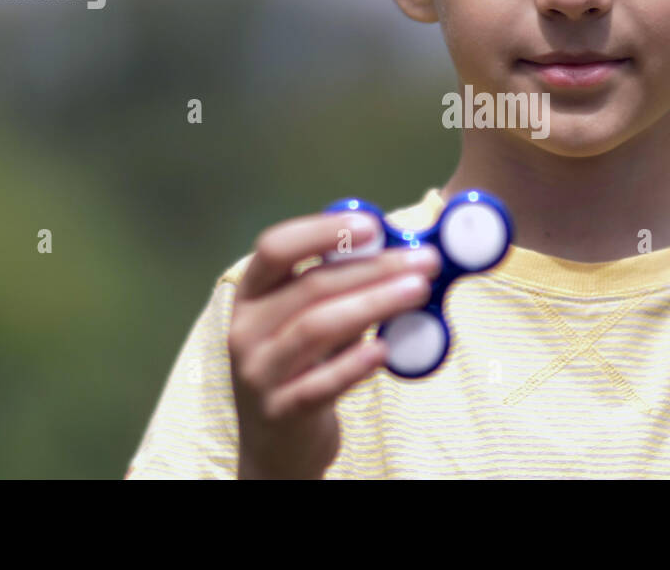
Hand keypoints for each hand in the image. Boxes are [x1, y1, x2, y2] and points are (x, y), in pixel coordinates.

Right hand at [229, 210, 440, 478]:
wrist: (278, 444)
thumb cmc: (303, 366)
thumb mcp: (308, 320)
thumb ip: (341, 286)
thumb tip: (404, 249)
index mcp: (251, 294)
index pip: (275, 248)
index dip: (322, 231)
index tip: (372, 225)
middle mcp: (246, 329)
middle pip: (312, 287)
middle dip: (374, 269)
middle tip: (424, 261)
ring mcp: (259, 373)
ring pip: (317, 328)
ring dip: (374, 303)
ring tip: (418, 291)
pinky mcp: (281, 412)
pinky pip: (320, 384)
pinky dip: (354, 364)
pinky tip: (384, 350)